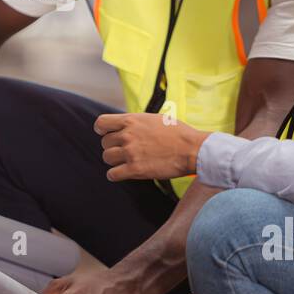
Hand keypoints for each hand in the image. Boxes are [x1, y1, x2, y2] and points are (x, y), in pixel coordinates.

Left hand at [93, 112, 209, 180]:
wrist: (192, 149)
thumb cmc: (177, 133)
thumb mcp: (153, 119)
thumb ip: (136, 122)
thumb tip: (125, 126)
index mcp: (131, 120)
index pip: (101, 123)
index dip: (102, 130)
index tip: (107, 134)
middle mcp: (128, 135)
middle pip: (104, 143)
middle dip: (113, 147)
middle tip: (125, 151)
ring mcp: (130, 152)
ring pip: (107, 158)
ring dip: (114, 161)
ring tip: (126, 161)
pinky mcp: (135, 169)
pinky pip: (112, 174)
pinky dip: (115, 175)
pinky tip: (123, 173)